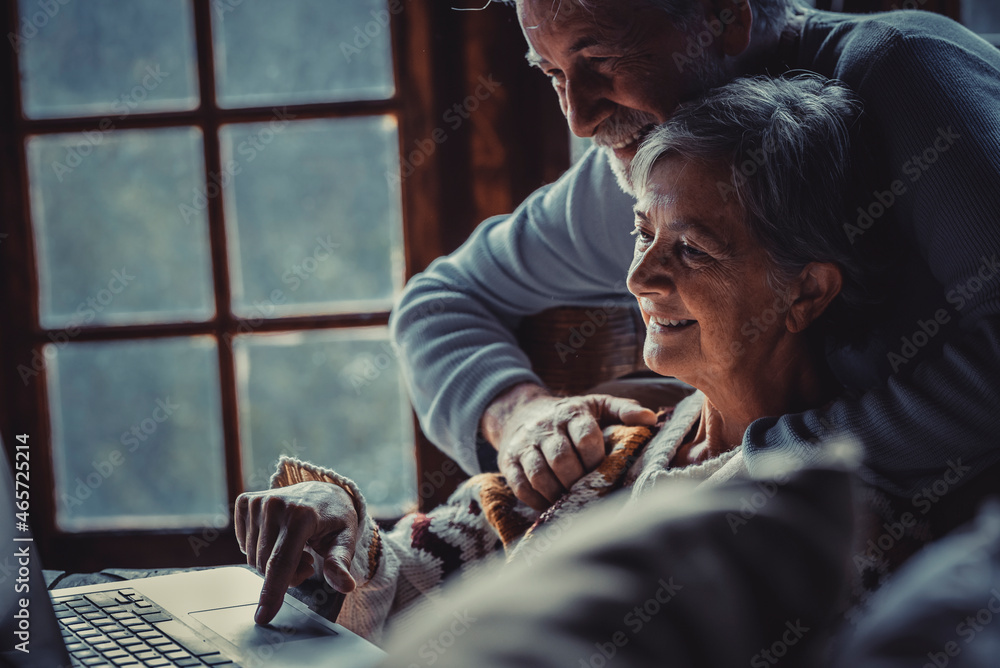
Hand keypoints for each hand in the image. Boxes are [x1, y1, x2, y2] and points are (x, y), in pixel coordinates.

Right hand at [234, 481, 358, 624]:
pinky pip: (244, 545)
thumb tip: (346, 586)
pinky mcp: (246, 502)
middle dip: (285, 574)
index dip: (273, 591)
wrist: (321, 491)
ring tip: (296, 546)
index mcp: (301, 515)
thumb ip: (341, 563)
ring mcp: (258, 502)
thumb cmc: (334, 517)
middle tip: (307, 560)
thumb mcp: (345, 538)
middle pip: (266, 565)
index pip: (281, 562)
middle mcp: (276, 505)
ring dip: (272, 562)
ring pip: (253, 558)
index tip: (263, 616)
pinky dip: (259, 548)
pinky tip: (278, 537)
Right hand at [485, 386, 656, 509]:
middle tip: (589, 492)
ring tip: (570, 501)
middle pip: (562, 460)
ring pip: (539, 474)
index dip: (597, 459)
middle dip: (578, 481)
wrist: (521, 412)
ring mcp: (524, 445)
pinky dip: (536, 500)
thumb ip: (623, 409)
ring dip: (557, 493)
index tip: (604, 472)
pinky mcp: (508, 461)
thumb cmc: (570, 415)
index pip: (586, 437)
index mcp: (572, 413)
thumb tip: (651, 418)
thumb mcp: (597, 405)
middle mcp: (545, 427)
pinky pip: (520, 485)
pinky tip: (550, 504)